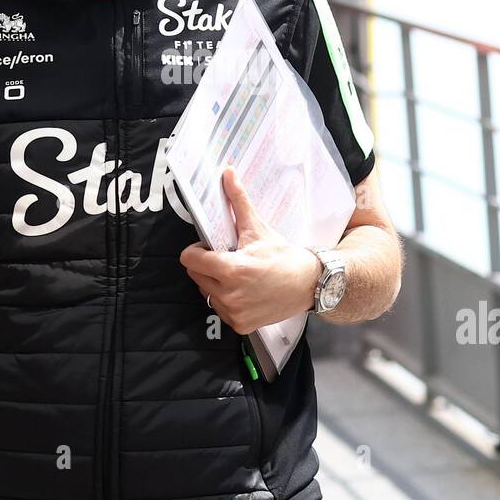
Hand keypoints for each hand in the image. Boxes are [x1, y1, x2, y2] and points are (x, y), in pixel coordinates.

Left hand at [179, 165, 319, 334]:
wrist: (310, 284)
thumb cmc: (283, 256)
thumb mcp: (258, 228)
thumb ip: (238, 201)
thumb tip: (227, 174)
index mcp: (231, 269)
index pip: (190, 259)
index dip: (198, 250)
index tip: (212, 247)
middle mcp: (229, 295)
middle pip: (196, 275)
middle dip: (207, 265)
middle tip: (229, 259)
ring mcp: (234, 312)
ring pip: (206, 292)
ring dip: (215, 283)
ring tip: (238, 275)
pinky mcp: (240, 325)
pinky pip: (219, 309)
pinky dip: (227, 300)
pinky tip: (245, 291)